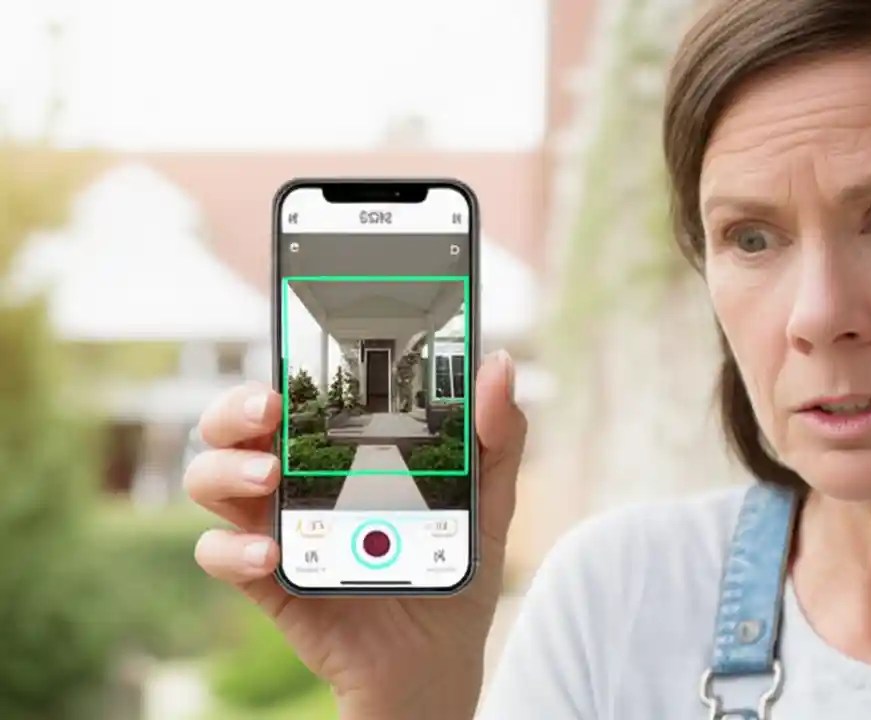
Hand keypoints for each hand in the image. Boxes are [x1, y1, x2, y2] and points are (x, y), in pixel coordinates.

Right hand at [186, 350, 526, 719]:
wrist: (435, 658)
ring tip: (270, 476)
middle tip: (271, 407)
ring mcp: (276, 524)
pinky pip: (218, 554)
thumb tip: (498, 364)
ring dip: (226, 468)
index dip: (285, 362)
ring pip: (210, 478)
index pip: (299, 390)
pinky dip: (232, 549)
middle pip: (234, 425)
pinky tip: (273, 553)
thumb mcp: (488, 501)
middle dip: (236, 406)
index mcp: (342, 447)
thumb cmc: (451, 569)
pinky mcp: (264, 578)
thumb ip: (496, 437)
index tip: (299, 340)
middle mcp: (297, 477)